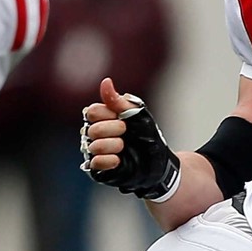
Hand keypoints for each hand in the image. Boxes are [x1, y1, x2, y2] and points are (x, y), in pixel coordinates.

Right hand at [81, 77, 180, 201]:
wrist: (159, 162)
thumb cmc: (147, 136)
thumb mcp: (137, 115)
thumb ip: (118, 100)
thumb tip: (105, 82)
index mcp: (101, 119)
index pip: (92, 112)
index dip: (109, 116)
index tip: (124, 119)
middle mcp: (94, 135)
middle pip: (92, 129)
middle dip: (114, 130)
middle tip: (126, 133)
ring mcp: (95, 152)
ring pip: (94, 146)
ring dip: (115, 146)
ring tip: (125, 147)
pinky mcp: (99, 169)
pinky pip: (95, 163)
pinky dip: (110, 160)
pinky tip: (119, 160)